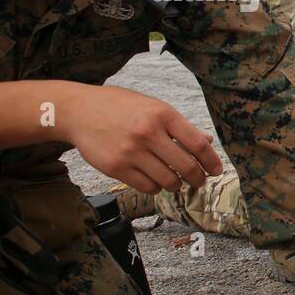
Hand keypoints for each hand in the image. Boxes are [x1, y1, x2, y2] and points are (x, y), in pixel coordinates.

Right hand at [64, 85, 221, 191]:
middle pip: (186, 167)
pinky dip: (156, 188)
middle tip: (200, 181)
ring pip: (168, 181)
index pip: (197, 144)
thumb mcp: (153, 107)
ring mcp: (130, 151)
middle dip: (198, 178)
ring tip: (176, 182)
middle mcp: (147, 132)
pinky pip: (147, 187)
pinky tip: (156, 181)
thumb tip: (207, 142)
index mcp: (162, 114)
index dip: (211, 161)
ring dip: (176, 185)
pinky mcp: (116, 167)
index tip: (216, 170)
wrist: (79, 110)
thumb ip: (179, 126)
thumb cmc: (121, 107)